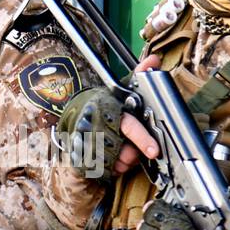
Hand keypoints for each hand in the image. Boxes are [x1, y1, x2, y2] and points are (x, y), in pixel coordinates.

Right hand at [56, 55, 162, 180]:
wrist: (75, 118)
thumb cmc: (104, 105)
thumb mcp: (121, 89)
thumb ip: (139, 75)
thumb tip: (154, 59)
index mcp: (107, 108)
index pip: (128, 126)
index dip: (142, 138)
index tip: (154, 151)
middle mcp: (96, 126)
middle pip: (125, 150)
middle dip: (134, 153)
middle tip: (144, 151)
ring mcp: (87, 145)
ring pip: (117, 162)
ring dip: (125, 161)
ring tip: (123, 150)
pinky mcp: (82, 159)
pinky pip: (107, 171)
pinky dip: (115, 168)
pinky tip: (112, 158)